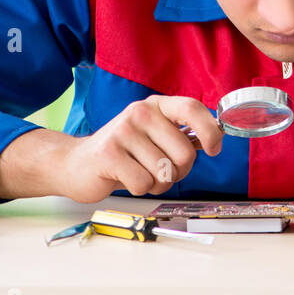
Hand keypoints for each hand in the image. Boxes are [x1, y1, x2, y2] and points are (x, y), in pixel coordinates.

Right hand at [57, 95, 222, 202]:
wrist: (77, 164)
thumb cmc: (125, 154)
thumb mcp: (154, 137)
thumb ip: (182, 136)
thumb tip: (216, 138)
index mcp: (156, 105)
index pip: (192, 108)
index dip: (210, 131)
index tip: (213, 149)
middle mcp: (140, 112)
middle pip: (184, 152)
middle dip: (178, 172)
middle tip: (160, 170)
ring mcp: (123, 131)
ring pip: (165, 172)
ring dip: (158, 183)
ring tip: (140, 173)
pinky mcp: (109, 154)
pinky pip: (144, 183)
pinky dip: (140, 189)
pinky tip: (126, 178)